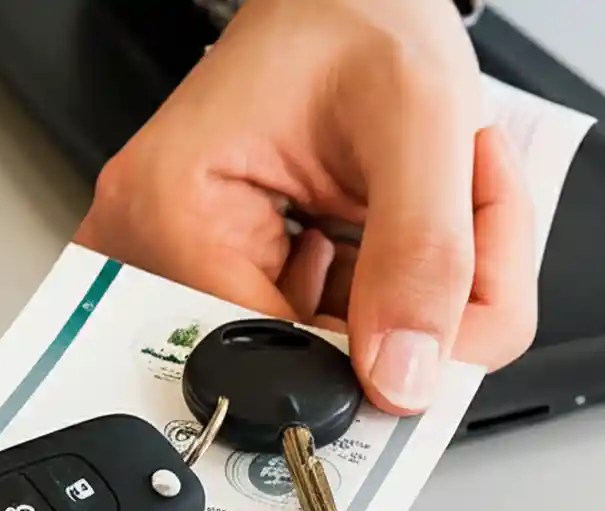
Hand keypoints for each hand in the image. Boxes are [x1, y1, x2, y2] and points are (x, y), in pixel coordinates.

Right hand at [75, 0, 535, 413]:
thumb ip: (425, 253)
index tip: (449, 271)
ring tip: (408, 200)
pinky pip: (323, 331)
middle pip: (303, 364)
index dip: (387, 343)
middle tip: (439, 211)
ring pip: (329, 355)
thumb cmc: (355, 19)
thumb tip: (403, 380)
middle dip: (405, 310)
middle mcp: (155, 250)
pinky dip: (381, 291)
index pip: (276, 357)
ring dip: (399, 296)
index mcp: (172, 211)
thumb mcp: (418, 120)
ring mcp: (186, 266)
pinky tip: (382, 223)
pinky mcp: (224, 273)